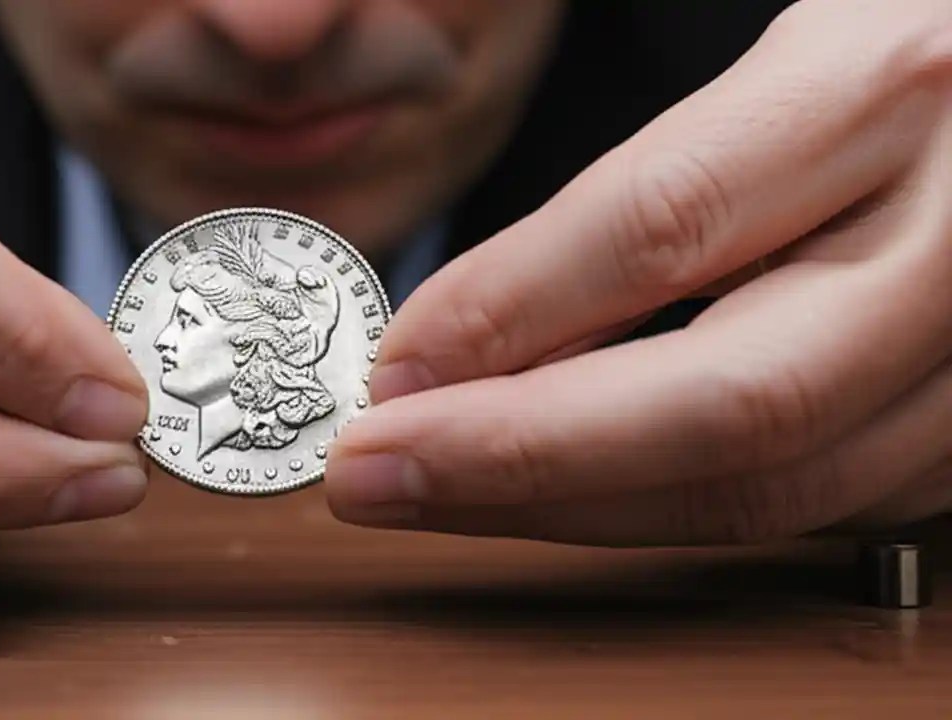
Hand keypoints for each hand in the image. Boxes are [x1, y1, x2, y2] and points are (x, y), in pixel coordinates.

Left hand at [326, 0, 951, 544]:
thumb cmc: (906, 78)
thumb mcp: (780, 79)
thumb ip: (646, 199)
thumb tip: (466, 336)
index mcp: (889, 92)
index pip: (662, 225)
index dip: (505, 313)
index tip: (391, 368)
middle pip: (729, 402)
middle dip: (522, 457)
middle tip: (377, 473)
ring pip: (769, 489)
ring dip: (576, 508)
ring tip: (443, 493)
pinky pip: (803, 508)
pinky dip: (658, 509)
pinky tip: (563, 494)